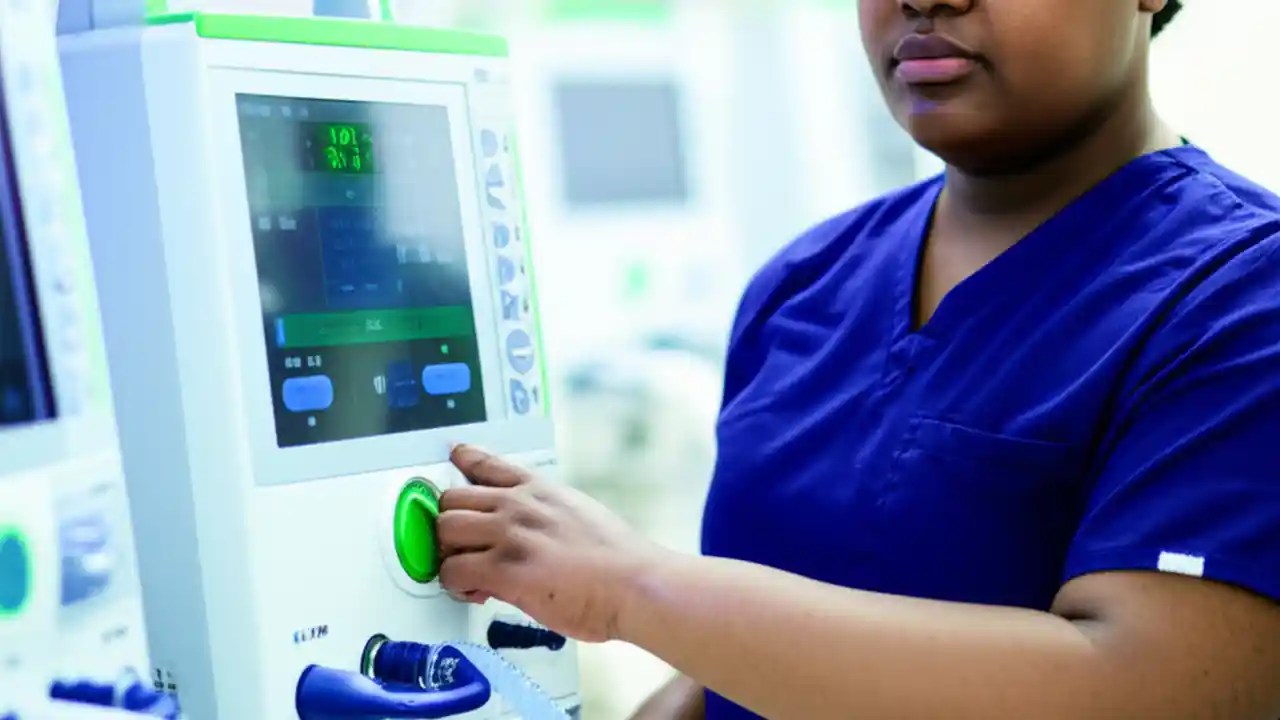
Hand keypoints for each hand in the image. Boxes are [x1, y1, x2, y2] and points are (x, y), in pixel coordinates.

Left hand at [438, 445, 668, 642]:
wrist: (634, 583)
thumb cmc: (617, 558)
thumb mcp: (579, 513)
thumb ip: (544, 514)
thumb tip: (526, 534)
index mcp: (537, 488)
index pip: (484, 463)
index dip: (462, 464)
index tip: (454, 465)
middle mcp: (517, 504)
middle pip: (451, 500)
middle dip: (452, 526)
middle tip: (466, 549)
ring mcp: (509, 534)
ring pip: (444, 530)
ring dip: (449, 554)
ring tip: (469, 573)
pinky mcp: (504, 569)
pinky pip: (452, 571)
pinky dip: (456, 586)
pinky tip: (477, 593)